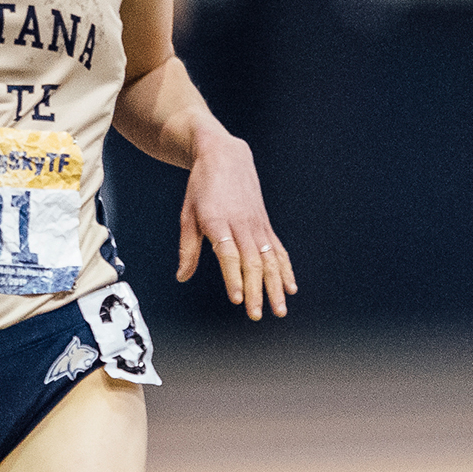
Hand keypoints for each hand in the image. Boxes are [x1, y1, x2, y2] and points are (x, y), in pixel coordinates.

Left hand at [176, 130, 294, 320]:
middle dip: (257, 290)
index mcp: (217, 221)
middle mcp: (241, 224)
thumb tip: (182, 277)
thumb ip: (187, 248)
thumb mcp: (187, 214)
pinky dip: (286, 269)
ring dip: (276, 286)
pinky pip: (278, 249)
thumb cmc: (200, 187)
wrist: (225, 156)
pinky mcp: (265, 224)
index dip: (234, 278)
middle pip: (252, 261)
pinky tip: (291, 287)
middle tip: (257, 315)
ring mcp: (257, 224)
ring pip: (270, 259)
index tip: (238, 300)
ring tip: (279, 310)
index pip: (229, 255)